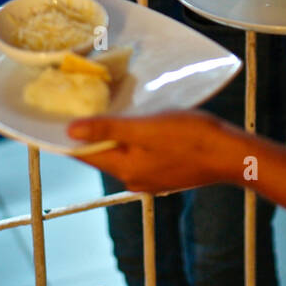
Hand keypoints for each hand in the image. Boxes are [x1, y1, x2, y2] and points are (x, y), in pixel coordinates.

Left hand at [67, 110, 242, 191]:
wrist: (232, 156)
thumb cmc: (190, 137)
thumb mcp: (145, 127)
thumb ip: (107, 129)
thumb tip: (69, 133)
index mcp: (124, 168)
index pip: (83, 154)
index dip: (66, 136)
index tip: (53, 118)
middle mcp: (133, 178)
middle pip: (101, 154)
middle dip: (90, 134)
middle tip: (81, 106)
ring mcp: (151, 179)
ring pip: (122, 154)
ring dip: (113, 136)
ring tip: (110, 111)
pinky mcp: (167, 174)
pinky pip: (140, 156)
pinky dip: (133, 141)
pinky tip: (141, 126)